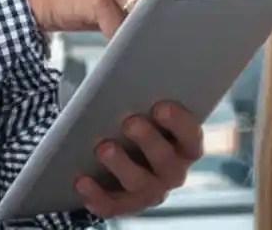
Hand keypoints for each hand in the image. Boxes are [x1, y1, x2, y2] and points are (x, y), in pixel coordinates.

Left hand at [74, 101, 203, 217]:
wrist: (119, 150)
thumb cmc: (133, 118)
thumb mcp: (141, 105)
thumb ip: (141, 91)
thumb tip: (127, 66)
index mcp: (184, 145)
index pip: (191, 136)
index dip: (179, 123)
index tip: (161, 106)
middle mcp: (172, 172)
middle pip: (167, 163)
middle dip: (149, 141)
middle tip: (130, 121)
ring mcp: (150, 192)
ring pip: (140, 184)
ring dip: (122, 165)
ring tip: (103, 147)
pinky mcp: (125, 205)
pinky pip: (112, 205)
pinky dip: (97, 195)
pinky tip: (81, 179)